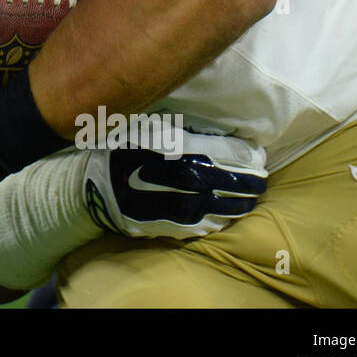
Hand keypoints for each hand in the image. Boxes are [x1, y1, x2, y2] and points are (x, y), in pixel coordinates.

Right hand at [83, 129, 267, 238]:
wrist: (95, 187)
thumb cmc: (123, 150)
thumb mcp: (150, 129)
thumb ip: (183, 131)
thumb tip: (215, 132)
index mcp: (182, 151)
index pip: (231, 155)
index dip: (249, 157)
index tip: (258, 156)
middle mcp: (188, 180)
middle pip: (233, 182)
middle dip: (251, 182)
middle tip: (261, 180)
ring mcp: (182, 207)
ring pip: (225, 208)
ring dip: (242, 204)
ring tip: (251, 199)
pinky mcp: (175, 227)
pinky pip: (207, 225)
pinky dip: (222, 220)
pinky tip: (227, 216)